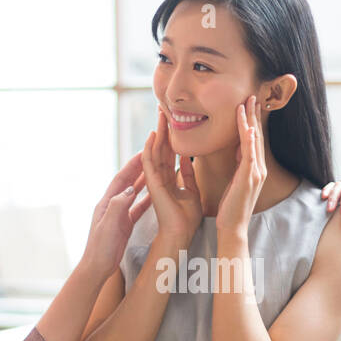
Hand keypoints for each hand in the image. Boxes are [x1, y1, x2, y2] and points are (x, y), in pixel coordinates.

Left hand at [80, 150, 151, 277]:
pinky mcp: (124, 224)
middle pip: (127, 182)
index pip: (122, 179)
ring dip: (143, 181)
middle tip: (152, 155)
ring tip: (155, 170)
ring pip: (133, 193)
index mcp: (107, 203)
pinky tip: (154, 196)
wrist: (97, 267)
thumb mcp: (109, 226)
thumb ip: (118, 206)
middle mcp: (112, 205)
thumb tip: (130, 188)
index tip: (144, 152)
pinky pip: (137, 208)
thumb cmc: (101, 248)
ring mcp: (118, 214)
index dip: (133, 165)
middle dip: (139, 168)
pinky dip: (145, 200)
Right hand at [141, 108, 202, 245]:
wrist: (181, 233)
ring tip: (160, 113)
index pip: (169, 151)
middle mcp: (160, 176)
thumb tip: (188, 159)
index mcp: (169, 178)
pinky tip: (153, 134)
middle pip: (161, 146)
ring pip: (154, 150)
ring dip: (157, 131)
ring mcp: (154, 179)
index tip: (175, 118)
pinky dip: (150, 147)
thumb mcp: (191, 190)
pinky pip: (149, 162)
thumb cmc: (186, 217)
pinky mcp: (152, 184)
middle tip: (164, 108)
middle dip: (163, 127)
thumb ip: (188, 175)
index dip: (171, 135)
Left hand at [216, 95, 267, 237]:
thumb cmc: (231, 207)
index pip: (253, 140)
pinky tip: (248, 127)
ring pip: (254, 141)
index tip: (248, 105)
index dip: (251, 121)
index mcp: (254, 169)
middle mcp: (258, 168)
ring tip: (248, 103)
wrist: (233, 227)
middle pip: (256, 136)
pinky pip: (249, 155)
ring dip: (250, 121)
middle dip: (254, 115)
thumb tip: (237, 150)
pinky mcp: (248, 178)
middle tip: (252, 95)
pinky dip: (249, 140)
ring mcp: (255, 173)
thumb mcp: (235, 181)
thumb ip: (238, 165)